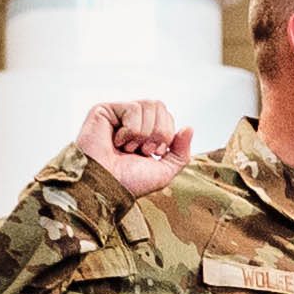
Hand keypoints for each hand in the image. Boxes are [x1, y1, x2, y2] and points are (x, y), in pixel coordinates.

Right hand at [72, 98, 194, 199]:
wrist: (104, 187)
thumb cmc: (127, 183)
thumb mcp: (164, 172)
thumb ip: (181, 153)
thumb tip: (189, 128)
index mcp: (143, 132)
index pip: (167, 117)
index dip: (166, 136)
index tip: (150, 154)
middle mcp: (130, 121)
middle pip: (160, 107)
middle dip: (157, 133)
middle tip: (141, 151)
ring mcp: (117, 115)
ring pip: (149, 106)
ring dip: (143, 133)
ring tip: (128, 148)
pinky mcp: (104, 110)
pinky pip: (134, 108)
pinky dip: (131, 130)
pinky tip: (116, 142)